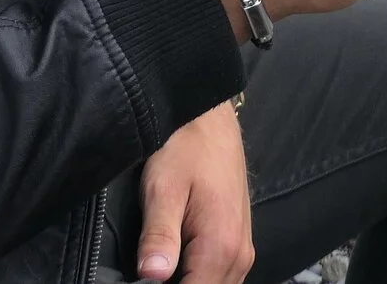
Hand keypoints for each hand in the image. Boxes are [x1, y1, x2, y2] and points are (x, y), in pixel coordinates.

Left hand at [135, 102, 251, 282]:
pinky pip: (221, 276)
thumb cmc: (184, 148)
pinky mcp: (238, 241)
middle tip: (148, 270)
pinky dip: (199, 277)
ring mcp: (243, 249)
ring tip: (158, 268)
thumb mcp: (162, 190)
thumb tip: (152, 275)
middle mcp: (240, 255)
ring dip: (189, 282)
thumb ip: (159, 236)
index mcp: (221, 247)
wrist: (209, 119)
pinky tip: (175, 265)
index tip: (143, 278)